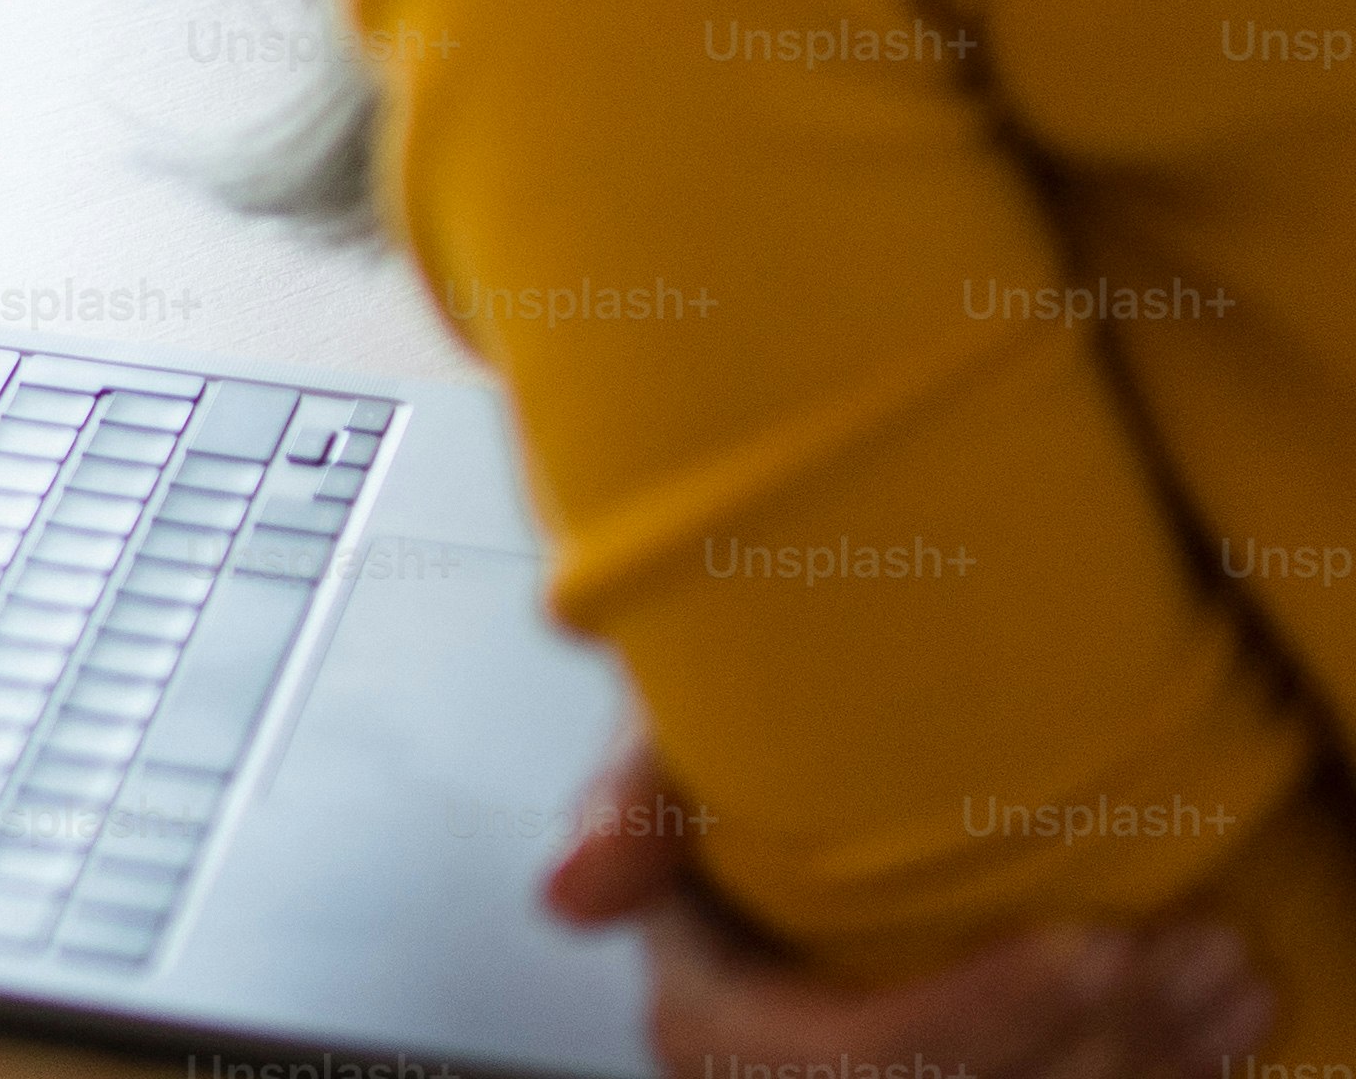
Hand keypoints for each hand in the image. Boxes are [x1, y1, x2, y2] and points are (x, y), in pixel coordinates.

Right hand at [542, 736, 1268, 1078]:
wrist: (765, 807)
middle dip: (1104, 1045)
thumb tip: (575, 892)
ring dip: (1155, 1063)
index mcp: (713, 1026)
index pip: (858, 1058)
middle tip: (1191, 949)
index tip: (1088, 944)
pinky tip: (1221, 1018)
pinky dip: (1167, 1078)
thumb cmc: (718, 771)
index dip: (983, 1018)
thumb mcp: (660, 752)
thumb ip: (631, 803)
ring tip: (1223, 968)